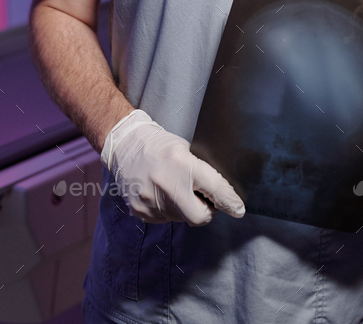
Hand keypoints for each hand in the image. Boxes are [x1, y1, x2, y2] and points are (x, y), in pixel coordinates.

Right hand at [100, 110, 245, 225]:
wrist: (125, 145)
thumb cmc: (159, 144)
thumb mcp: (186, 148)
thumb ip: (203, 170)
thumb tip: (223, 191)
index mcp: (182, 164)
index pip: (215, 189)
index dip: (230, 201)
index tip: (238, 209)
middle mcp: (167, 185)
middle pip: (200, 216)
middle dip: (208, 210)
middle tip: (205, 198)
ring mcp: (151, 201)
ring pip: (182, 219)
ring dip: (186, 208)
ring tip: (177, 188)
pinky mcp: (140, 211)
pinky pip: (165, 219)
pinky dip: (170, 210)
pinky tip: (163, 193)